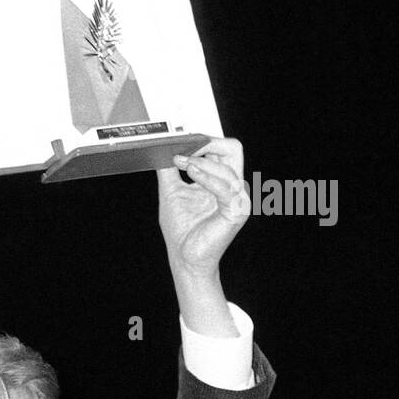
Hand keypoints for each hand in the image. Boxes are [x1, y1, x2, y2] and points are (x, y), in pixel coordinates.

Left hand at [157, 137, 250, 278]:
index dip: (203, 141)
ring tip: (179, 162)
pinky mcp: (237, 212)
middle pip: (233, 149)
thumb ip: (168, 169)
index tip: (180, 141)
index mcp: (221, 180)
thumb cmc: (181, 228)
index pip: (223, 149)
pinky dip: (207, 177)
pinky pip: (225, 188)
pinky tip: (190, 171)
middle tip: (185, 145)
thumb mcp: (171, 191)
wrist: (185, 258)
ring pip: (226, 167)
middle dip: (208, 143)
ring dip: (200, 161)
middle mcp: (234, 187)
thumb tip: (160, 147)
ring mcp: (238, 199)